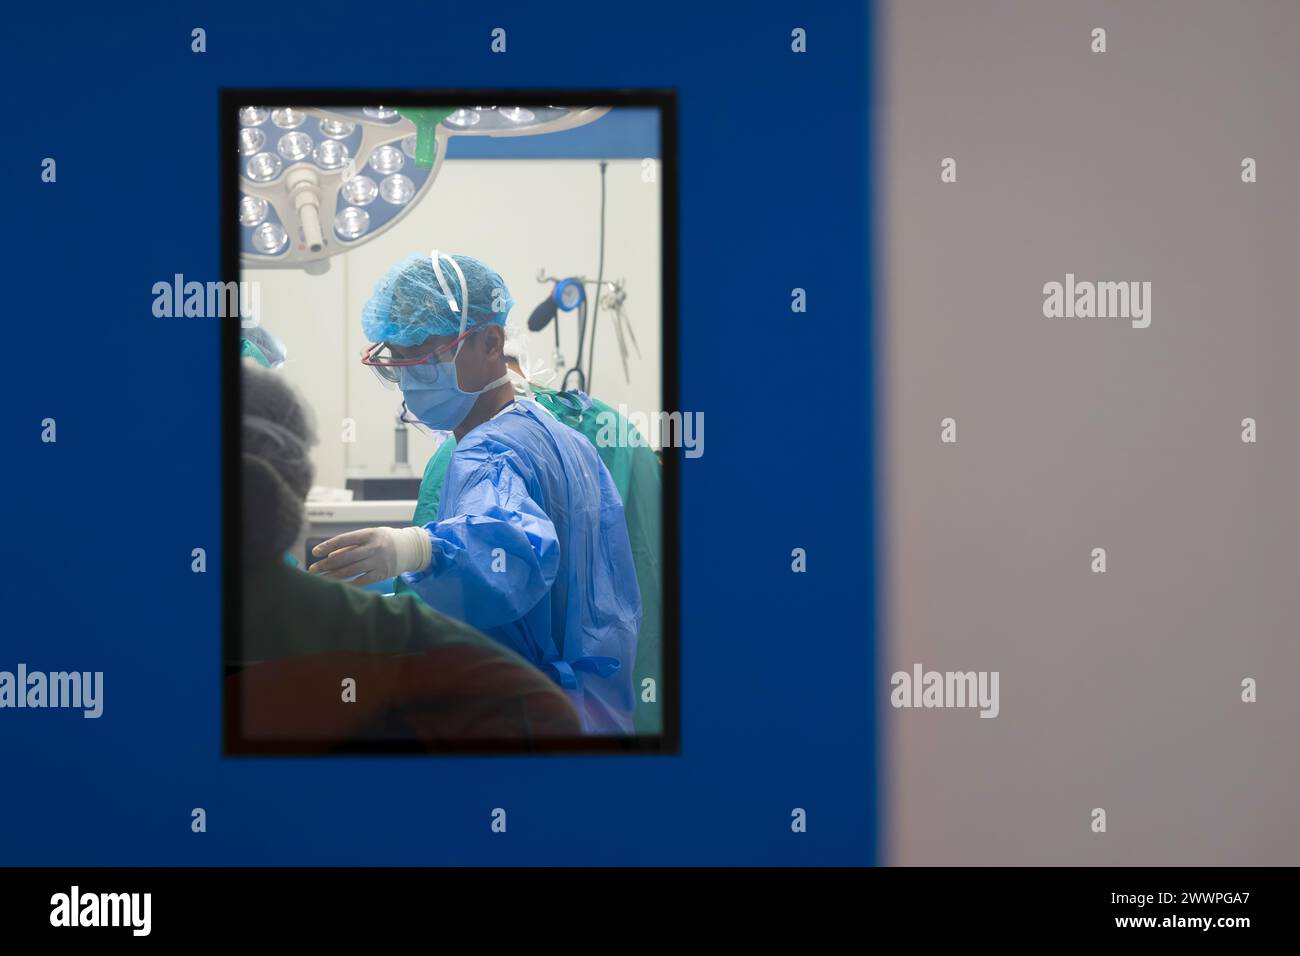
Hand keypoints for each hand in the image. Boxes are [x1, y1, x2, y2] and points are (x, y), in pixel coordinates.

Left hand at [309, 526, 429, 586]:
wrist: (410, 548)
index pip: (343, 539)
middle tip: (312, 570)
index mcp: (368, 534)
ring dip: (334, 576)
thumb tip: (330, 556)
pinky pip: (362, 580)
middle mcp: (373, 547)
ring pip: (351, 570)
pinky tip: (337, 585)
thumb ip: (350, 545)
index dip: (328, 546)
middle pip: (345, 557)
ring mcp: (378, 561)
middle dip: (326, 565)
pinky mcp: (382, 573)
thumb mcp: (369, 536)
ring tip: (321, 579)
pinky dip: (349, 583)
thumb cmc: (383, 540)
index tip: (315, 552)